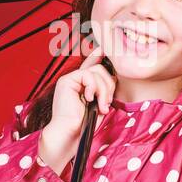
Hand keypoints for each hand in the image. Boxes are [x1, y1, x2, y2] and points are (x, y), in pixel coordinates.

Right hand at [38, 38, 115, 172]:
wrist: (70, 134)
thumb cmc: (84, 124)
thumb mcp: (100, 104)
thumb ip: (104, 91)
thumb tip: (114, 77)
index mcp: (81, 86)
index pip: (90, 66)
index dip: (96, 56)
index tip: (103, 48)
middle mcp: (74, 80)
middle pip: (100, 69)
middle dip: (109, 86)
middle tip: (107, 103)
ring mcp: (70, 79)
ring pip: (96, 71)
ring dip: (104, 90)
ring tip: (101, 105)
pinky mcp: (67, 81)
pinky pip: (88, 75)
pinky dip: (94, 87)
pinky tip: (89, 99)